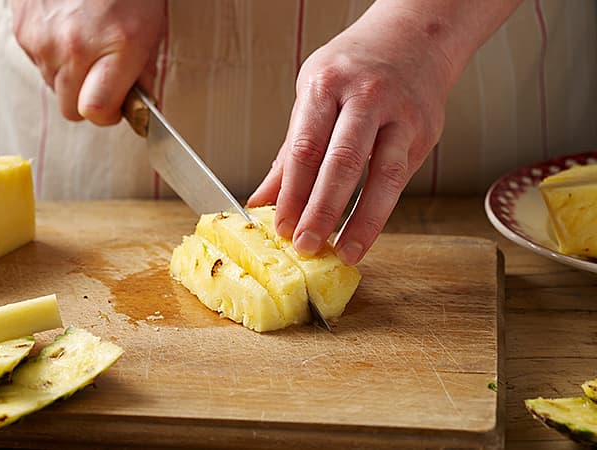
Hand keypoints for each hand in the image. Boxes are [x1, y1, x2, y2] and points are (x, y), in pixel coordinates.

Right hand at [12, 0, 164, 124]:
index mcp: (116, 46)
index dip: (107, 116)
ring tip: (85, 45)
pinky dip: (51, 55)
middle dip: (88, 100)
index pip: (96, 111)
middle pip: (71, 109)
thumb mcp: (149, 28)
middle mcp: (75, 47)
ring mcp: (43, 39)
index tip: (116, 109)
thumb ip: (142, 71)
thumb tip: (138, 106)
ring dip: (69, 77)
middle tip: (102, 78)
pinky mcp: (23, 30)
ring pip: (53, 87)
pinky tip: (66, 31)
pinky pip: (37, 62)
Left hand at [247, 7, 454, 264]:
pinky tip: (364, 232)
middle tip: (306, 245)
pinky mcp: (425, 134)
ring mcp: (401, 115)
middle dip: (322, 211)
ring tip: (344, 252)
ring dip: (361, 222)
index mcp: (327, 84)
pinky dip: (380, 210)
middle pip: (342, 164)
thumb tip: (262, 200)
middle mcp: (367, 97)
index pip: (306, 147)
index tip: (281, 225)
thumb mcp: (312, 95)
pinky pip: (399, 179)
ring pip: (382, 177)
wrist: (415, 37)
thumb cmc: (354, 67)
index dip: (292, 192)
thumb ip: (290, 151)